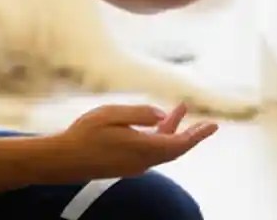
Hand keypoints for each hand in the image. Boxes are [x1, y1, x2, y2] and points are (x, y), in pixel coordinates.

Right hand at [58, 103, 217, 178]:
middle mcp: (143, 161)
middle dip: (191, 134)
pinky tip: (157, 124)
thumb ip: (140, 113)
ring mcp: (134, 165)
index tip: (213, 126)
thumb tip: (162, 115)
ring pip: (162, 148)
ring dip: (173, 131)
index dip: (197, 134)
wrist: (64, 160)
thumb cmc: (84, 134)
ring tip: (179, 110)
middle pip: (175, 149)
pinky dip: (160, 136)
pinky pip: (151, 151)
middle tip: (208, 124)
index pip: (179, 143)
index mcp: (142, 149)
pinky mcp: (126, 165)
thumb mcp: (112, 114)